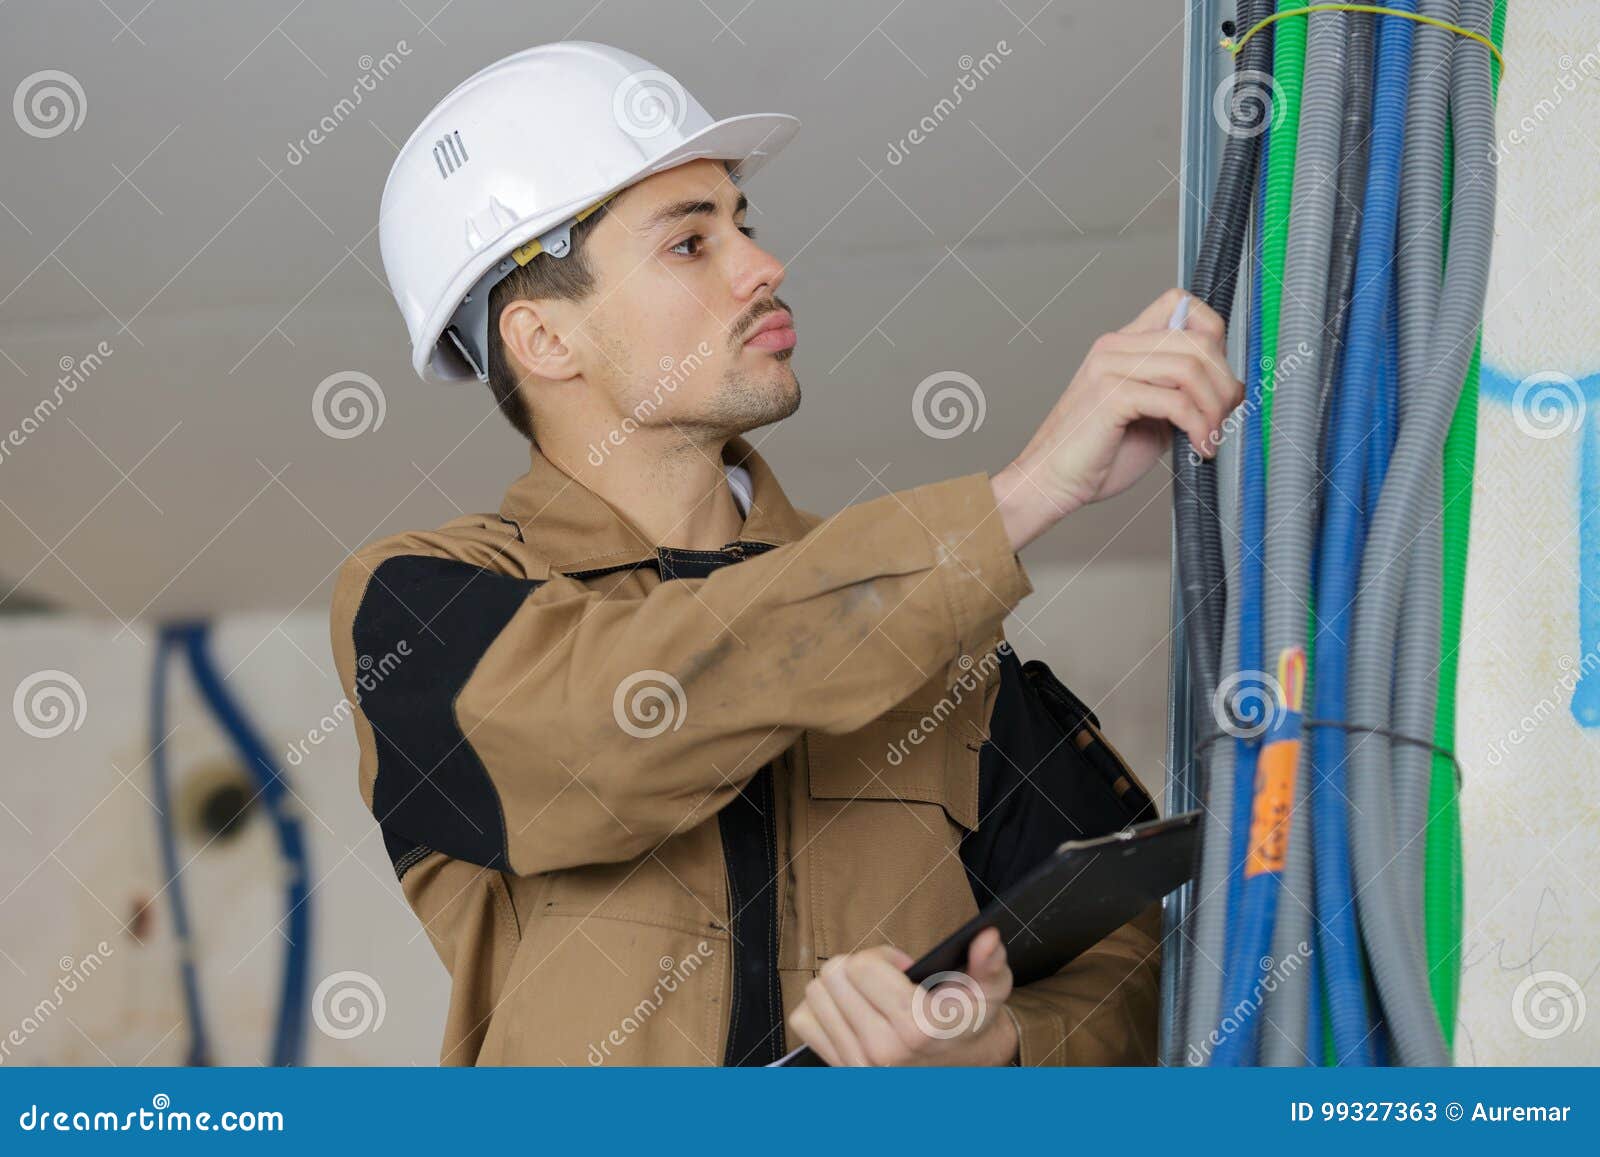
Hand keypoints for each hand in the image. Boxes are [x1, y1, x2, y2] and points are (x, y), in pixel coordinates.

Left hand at [786, 927, 1017, 1065]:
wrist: (964, 1069)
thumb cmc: (970, 1021)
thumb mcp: (990, 990)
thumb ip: (989, 962)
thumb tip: (987, 937)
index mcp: (916, 1027)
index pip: (861, 966)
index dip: (883, 956)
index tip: (904, 968)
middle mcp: (882, 1052)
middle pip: (832, 976)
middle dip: (858, 966)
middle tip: (886, 980)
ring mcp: (858, 1066)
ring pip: (815, 995)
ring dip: (838, 985)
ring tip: (870, 994)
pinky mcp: (841, 1071)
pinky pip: (803, 1021)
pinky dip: (821, 1008)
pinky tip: (849, 1010)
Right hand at [990, 287, 1242, 550]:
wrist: (1050, 483)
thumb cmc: (1097, 457)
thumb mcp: (1150, 416)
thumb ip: (1179, 393)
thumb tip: (1229, 390)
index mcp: (1123, 345)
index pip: (1179, 304)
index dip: (1213, 333)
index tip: (1222, 379)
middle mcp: (1116, 348)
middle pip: (1197, 339)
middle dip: (1224, 382)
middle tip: (1226, 418)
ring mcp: (1110, 368)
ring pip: (1191, 367)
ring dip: (1215, 407)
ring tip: (1212, 437)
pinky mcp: (1111, 395)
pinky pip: (1175, 400)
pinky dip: (1198, 426)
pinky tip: (1199, 446)